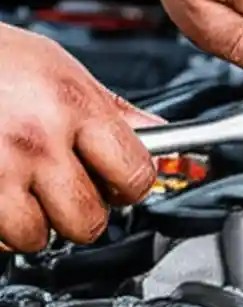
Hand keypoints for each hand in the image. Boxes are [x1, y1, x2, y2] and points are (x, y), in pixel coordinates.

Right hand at [0, 24, 159, 251]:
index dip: (131, 184)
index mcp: (71, 105)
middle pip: (89, 220)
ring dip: (33, 224)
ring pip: (37, 237)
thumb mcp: (59, 69)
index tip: (120, 182)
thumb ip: (110, 110)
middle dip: (83, 213)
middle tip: (67, 191)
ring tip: (23, 190)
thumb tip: (157, 136)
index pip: (135, 174)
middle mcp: (35, 140)